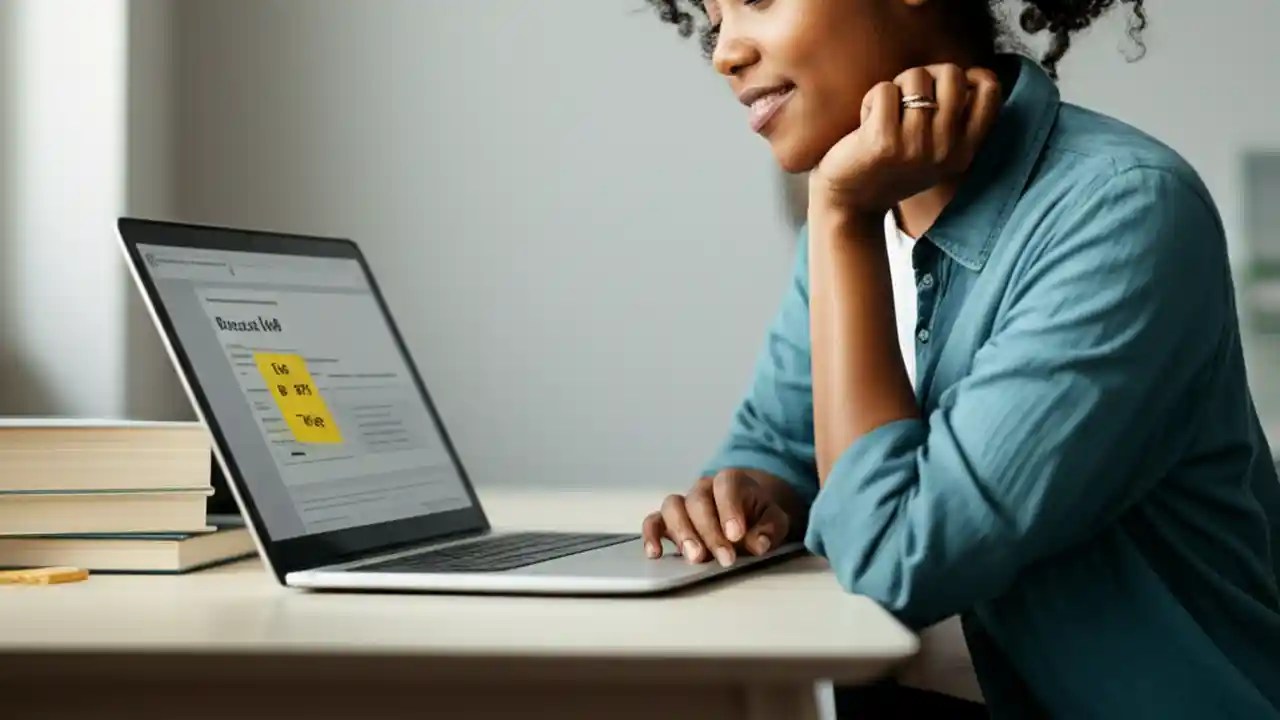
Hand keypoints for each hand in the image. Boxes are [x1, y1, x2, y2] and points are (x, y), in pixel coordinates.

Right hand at [641, 470, 792, 566]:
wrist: (745, 513)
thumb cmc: (758, 515)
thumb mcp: (774, 520)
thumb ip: (769, 529)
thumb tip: (758, 544)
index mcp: (729, 481)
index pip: (725, 486)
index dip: (729, 509)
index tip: (736, 535)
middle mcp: (702, 488)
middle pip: (698, 502)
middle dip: (711, 532)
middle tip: (725, 558)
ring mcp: (684, 503)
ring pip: (673, 507)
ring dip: (682, 533)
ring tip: (695, 558)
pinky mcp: (668, 521)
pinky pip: (653, 522)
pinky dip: (651, 536)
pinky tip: (655, 554)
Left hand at [809, 64, 1001, 219]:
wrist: (851, 202)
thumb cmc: (893, 166)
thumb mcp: (937, 151)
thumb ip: (957, 119)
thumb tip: (972, 73)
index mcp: (965, 150)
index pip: (990, 91)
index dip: (970, 75)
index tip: (944, 86)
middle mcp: (946, 149)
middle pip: (951, 74)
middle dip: (925, 75)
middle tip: (906, 98)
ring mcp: (916, 145)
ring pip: (915, 77)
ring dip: (895, 88)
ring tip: (885, 115)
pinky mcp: (884, 142)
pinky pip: (885, 90)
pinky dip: (872, 99)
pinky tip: (867, 123)